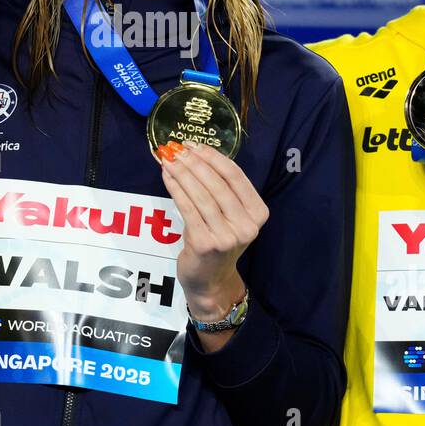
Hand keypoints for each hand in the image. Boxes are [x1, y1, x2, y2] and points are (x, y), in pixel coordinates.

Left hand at [156, 141, 267, 317]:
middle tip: (176, 149)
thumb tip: (194, 153)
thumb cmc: (218, 241)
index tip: (195, 145)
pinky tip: (167, 177)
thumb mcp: (230, 216)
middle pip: (217, 183)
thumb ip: (221, 189)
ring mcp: (227, 236)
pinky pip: (188, 208)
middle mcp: (247, 225)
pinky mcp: (206, 244)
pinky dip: (176, 188)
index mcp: (258, 213)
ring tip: (168, 159)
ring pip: (201, 195)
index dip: (214, 157)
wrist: (210, 280)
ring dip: (182, 173)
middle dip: (194, 162)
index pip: (236, 176)